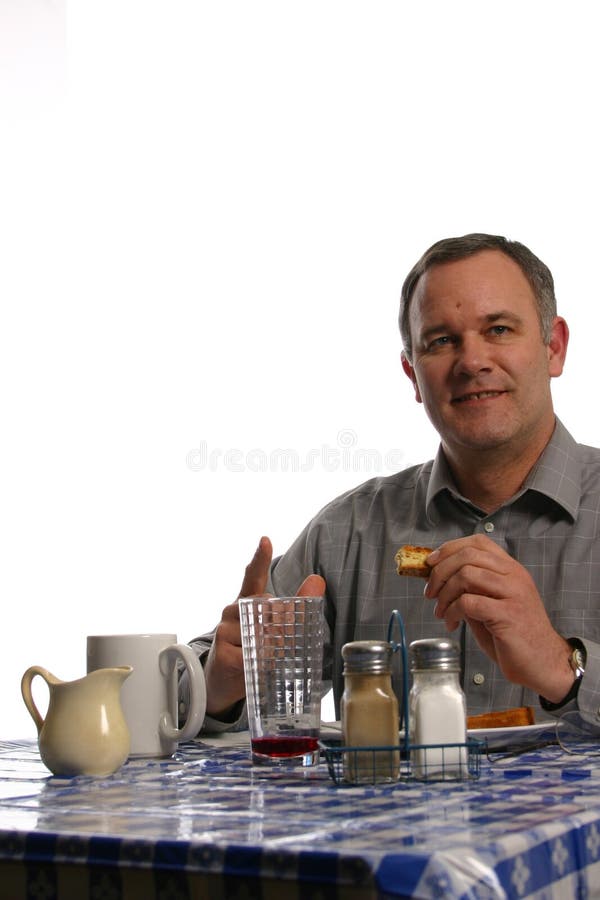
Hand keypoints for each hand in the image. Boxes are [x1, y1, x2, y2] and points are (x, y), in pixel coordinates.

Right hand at [204, 536, 325, 717]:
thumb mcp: (274, 632)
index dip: (260, 558)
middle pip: (266, 606)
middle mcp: (233, 611)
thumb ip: (295, 607)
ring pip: (262, 631)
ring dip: (271, 646)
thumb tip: (317, 581)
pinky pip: (253, 653)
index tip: (266, 541)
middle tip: (278, 640)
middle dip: (279, 623)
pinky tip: (251, 666)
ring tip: (262, 657)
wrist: (222, 684)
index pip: (253, 576)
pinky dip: (260, 662)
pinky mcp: (223, 650)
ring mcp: (225, 629)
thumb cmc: (249, 652)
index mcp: (247, 603)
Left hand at [424, 535, 573, 702]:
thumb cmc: (514, 636)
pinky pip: (469, 603)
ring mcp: (513, 594)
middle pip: (468, 555)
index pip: (478, 542)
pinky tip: (451, 624)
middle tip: (430, 592)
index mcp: (511, 569)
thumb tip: (439, 577)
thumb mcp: (491, 604)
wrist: (544, 664)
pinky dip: (452, 612)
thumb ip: (472, 588)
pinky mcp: (508, 615)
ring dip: (444, 594)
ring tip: (440, 611)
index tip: (432, 562)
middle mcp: (514, 576)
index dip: (450, 548)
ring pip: (466, 575)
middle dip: (440, 572)